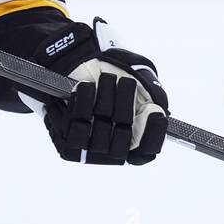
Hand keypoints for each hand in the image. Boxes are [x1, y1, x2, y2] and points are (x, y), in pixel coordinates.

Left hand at [23, 18, 168, 165]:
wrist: (79, 70)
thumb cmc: (113, 80)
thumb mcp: (140, 82)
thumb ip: (153, 96)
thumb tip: (156, 112)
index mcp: (134, 143)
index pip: (146, 152)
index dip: (152, 133)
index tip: (154, 111)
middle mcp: (112, 153)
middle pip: (124, 134)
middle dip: (125, 100)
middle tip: (121, 81)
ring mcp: (89, 151)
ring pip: (100, 127)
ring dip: (103, 95)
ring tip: (100, 81)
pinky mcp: (67, 145)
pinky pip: (75, 125)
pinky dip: (80, 99)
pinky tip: (83, 88)